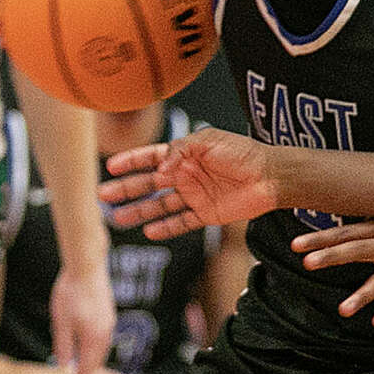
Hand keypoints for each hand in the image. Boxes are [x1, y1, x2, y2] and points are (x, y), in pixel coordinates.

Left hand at [50, 263, 115, 373]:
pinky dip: (96, 352)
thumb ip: (63, 345)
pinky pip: (103, 342)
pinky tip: (88, 352)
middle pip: (97, 363)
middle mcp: (105, 334)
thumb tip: (64, 365)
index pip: (88, 370)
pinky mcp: (109, 318)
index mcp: (93, 338)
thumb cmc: (71, 290)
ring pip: (101, 352)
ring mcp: (109, 325)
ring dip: (93, 365)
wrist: (87, 266)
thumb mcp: (60, 321)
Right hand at [101, 129, 280, 237]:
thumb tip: (160, 167)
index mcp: (185, 155)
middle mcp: (186, 175)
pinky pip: (181, 222)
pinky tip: (149, 232)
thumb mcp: (209, 142)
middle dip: (126, 189)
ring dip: (139, 211)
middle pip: (149, 184)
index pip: (151, 158)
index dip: (131, 162)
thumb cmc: (242, 154)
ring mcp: (195, 196)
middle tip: (103, 196)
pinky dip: (166, 228)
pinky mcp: (207, 214)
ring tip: (118, 218)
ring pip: (160, 205)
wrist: (271, 176)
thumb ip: (181, 151)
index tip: (111, 167)